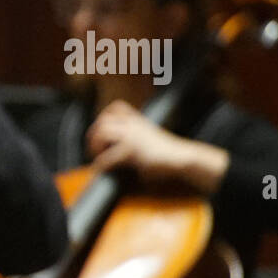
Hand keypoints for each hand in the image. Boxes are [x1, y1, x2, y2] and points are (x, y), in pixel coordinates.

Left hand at [87, 99, 228, 192]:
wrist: (183, 158)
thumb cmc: (169, 153)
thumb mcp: (151, 137)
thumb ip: (136, 136)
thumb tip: (123, 148)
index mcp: (139, 121)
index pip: (116, 107)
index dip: (103, 116)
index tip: (101, 130)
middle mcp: (134, 126)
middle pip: (103, 120)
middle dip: (94, 134)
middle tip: (95, 148)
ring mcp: (132, 137)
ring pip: (102, 133)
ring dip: (95, 146)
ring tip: (98, 157)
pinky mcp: (131, 151)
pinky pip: (108, 157)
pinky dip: (101, 164)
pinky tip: (102, 170)